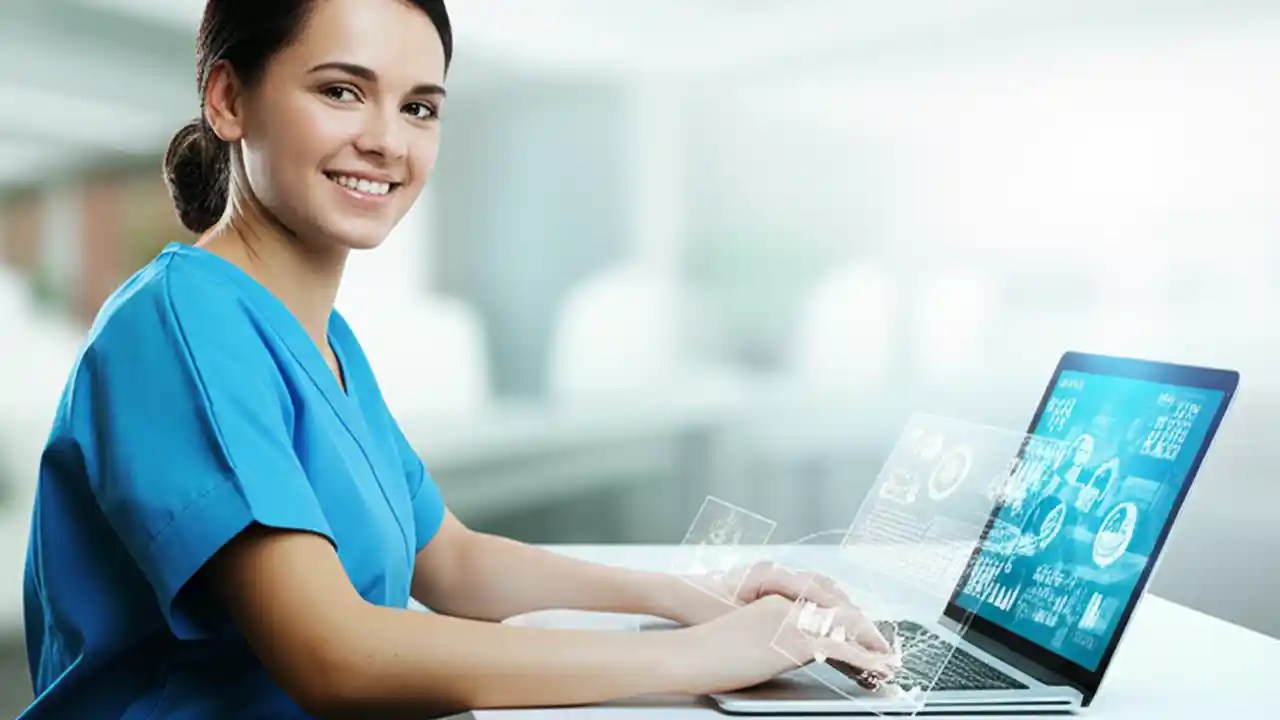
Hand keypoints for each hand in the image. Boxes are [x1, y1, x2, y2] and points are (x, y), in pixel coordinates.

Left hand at [674, 560, 863, 625]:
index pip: (821, 595)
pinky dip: (825, 608)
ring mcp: (776, 576)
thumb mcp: (740, 620)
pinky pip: (808, 593)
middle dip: (852, 615)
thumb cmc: (704, 604)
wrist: (679, 593)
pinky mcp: (772, 585)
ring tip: (860, 633)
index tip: (865, 634)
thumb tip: (812, 632)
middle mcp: (777, 570)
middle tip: (874, 639)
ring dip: (841, 610)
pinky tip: (834, 624)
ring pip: (820, 589)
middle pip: (826, 589)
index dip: (847, 616)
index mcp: (771, 575)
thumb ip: (777, 623)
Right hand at [678, 595, 899, 695]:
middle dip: (865, 629)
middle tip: (883, 647)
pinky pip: (840, 647)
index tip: (863, 633)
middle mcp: (789, 605)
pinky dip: (864, 657)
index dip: (848, 617)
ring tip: (887, 657)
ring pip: (845, 625)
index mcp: (778, 600)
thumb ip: (771, 632)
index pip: (824, 603)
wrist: (691, 649)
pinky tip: (877, 666)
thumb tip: (790, 647)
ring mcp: (793, 620)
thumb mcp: (745, 632)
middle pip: (839, 610)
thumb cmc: (709, 645)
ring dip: (869, 641)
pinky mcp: (794, 640)